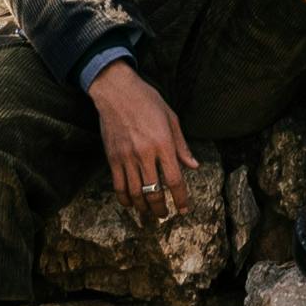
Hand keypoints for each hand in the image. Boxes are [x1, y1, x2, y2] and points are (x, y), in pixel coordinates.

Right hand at [92, 60, 199, 206]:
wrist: (116, 90)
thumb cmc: (147, 100)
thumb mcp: (171, 118)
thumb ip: (181, 145)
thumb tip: (193, 165)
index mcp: (163, 144)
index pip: (175, 180)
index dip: (181, 199)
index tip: (184, 210)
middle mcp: (145, 154)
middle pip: (154, 192)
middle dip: (161, 209)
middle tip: (165, 215)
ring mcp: (126, 157)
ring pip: (135, 193)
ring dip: (144, 208)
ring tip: (150, 213)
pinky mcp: (112, 158)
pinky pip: (118, 186)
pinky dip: (125, 199)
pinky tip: (131, 204)